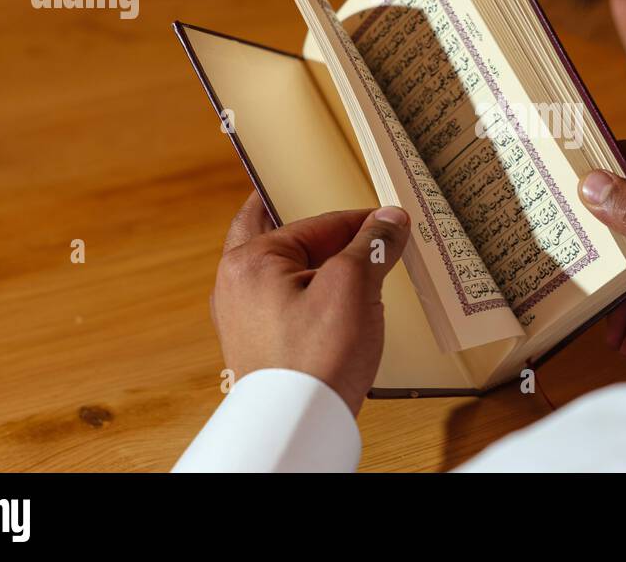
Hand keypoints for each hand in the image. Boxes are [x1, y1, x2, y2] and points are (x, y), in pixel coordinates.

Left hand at [209, 191, 409, 414]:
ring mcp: (242, 319)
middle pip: (270, 234)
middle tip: (312, 201)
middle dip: (297, 219)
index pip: (313, 224)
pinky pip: (277, 301)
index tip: (389, 221)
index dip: (357, 220)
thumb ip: (371, 245)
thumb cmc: (316, 358)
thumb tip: (391, 220)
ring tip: (330, 250)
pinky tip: (325, 300)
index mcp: (249, 261)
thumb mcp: (353, 287)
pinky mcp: (257, 345)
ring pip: (275, 270)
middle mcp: (234, 286)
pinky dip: (301, 289)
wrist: (297, 424)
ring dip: (303, 257)